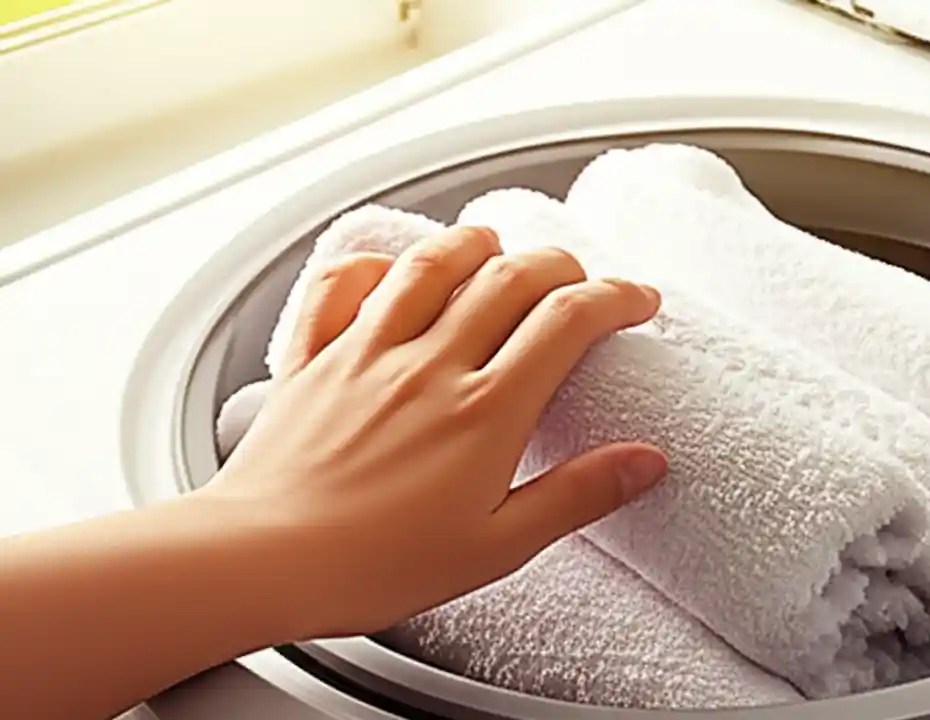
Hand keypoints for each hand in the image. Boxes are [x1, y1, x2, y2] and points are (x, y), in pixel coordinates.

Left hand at [204, 225, 667, 637]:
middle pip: (510, 277)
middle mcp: (430, 364)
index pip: (566, 320)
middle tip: (579, 280)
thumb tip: (645, 462)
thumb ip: (576, 495)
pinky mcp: (314, 356)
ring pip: (430, 263)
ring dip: (473, 244)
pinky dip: (370, 263)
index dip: (614, 297)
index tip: (636, 300)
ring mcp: (367, 351)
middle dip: (558, 264)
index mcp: (484, 410)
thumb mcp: (497, 546)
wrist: (262, 560)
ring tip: (497, 244)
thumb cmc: (375, 564)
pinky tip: (388, 269)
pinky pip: (342, 284)